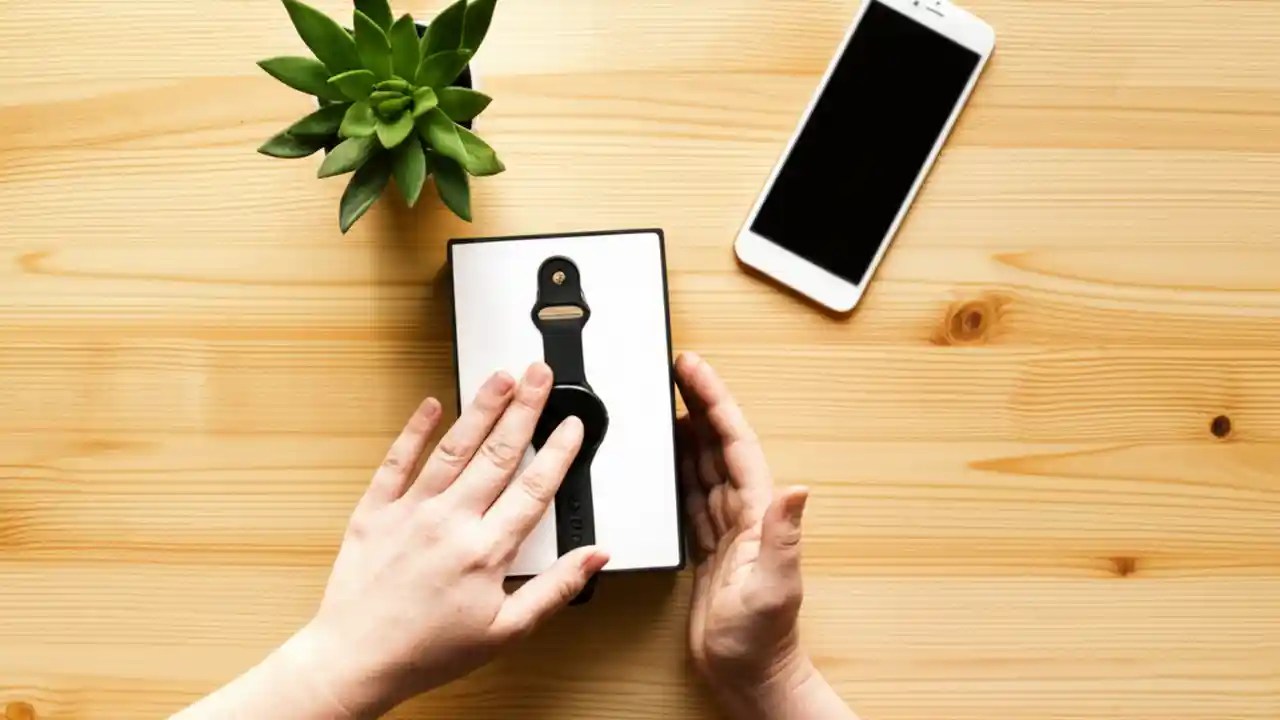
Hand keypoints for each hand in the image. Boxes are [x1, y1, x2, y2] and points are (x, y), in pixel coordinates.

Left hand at [297, 363, 608, 716]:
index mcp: (486, 552)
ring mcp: (411, 512)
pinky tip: (430, 405)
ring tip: (501, 377)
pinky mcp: (374, 511)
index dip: (559, 451)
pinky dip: (414, 431)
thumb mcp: (506, 631)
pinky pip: (396, 461)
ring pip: (454, 448)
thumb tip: (595, 557)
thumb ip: (555, 588)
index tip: (573, 424)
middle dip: (525, 408)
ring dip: (481, 407)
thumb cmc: (427, 651)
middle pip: (498, 453)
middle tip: (540, 374)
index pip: (534, 488)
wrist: (355, 661)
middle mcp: (451, 522)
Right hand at [677, 353, 852, 719]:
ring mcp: (727, 529)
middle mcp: (744, 513)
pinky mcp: (710, 547)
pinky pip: (692, 495)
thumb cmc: (762, 638)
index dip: (714, 401)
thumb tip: (797, 488)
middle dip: (698, 401)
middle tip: (677, 368)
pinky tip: (668, 459)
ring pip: (703, 464)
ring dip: (687, 430)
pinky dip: (679, 470)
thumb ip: (783, 535)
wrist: (749, 674)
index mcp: (758, 512)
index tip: (693, 370)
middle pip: (717, 442)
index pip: (734, 442)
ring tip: (668, 400)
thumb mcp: (775, 584)